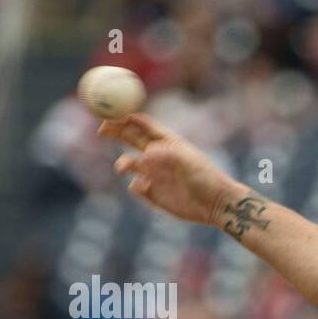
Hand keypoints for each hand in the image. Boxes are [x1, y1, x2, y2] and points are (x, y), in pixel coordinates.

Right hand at [99, 113, 241, 226]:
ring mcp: (155, 175)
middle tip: (102, 130)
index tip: (112, 113)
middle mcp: (158, 157)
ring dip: (123, 163)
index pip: (142, 124)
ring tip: (124, 168)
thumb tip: (143, 156)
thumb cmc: (206, 178)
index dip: (126, 117)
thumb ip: (165, 156)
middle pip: (130, 138)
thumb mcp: (187, 162)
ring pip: (129, 163)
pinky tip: (147, 188)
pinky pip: (135, 187)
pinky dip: (135, 186)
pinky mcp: (154, 194)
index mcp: (167, 143)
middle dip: (115, 131)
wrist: (216, 205)